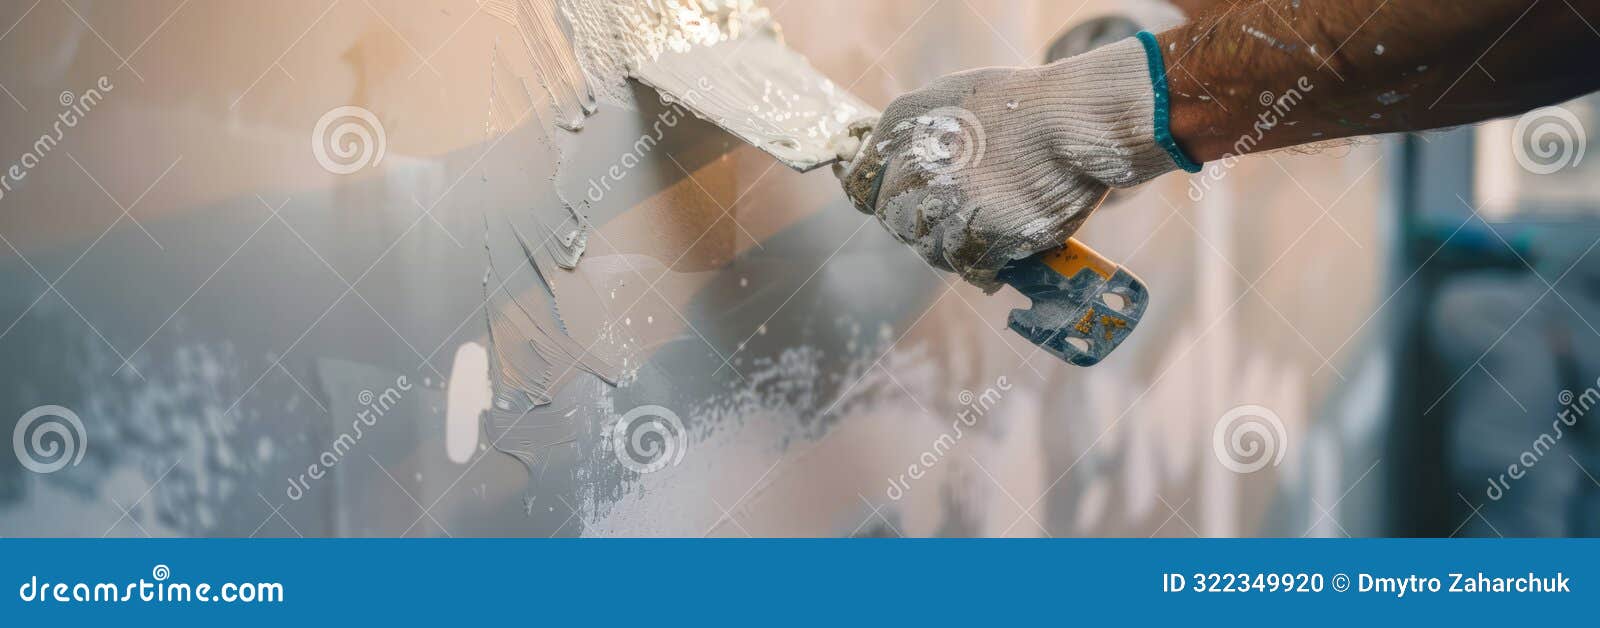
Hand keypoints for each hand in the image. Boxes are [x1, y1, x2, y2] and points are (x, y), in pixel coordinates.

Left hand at [835, 38, 1185, 290]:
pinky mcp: (981, 236)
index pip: (860, 181)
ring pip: (928, 247)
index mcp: (905, 125)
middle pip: (892, 218)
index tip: (887, 205)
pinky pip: (967, 265)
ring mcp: (947, 204)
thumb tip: (879, 154)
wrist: (1079, 119)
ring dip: (948, 246)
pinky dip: (980, 264)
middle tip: (945, 220)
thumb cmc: (1025, 103)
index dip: (873, 197)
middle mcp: (916, 165)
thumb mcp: (955, 93)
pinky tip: (997, 250)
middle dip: (913, 223)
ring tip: (977, 232)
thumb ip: (914, 125)